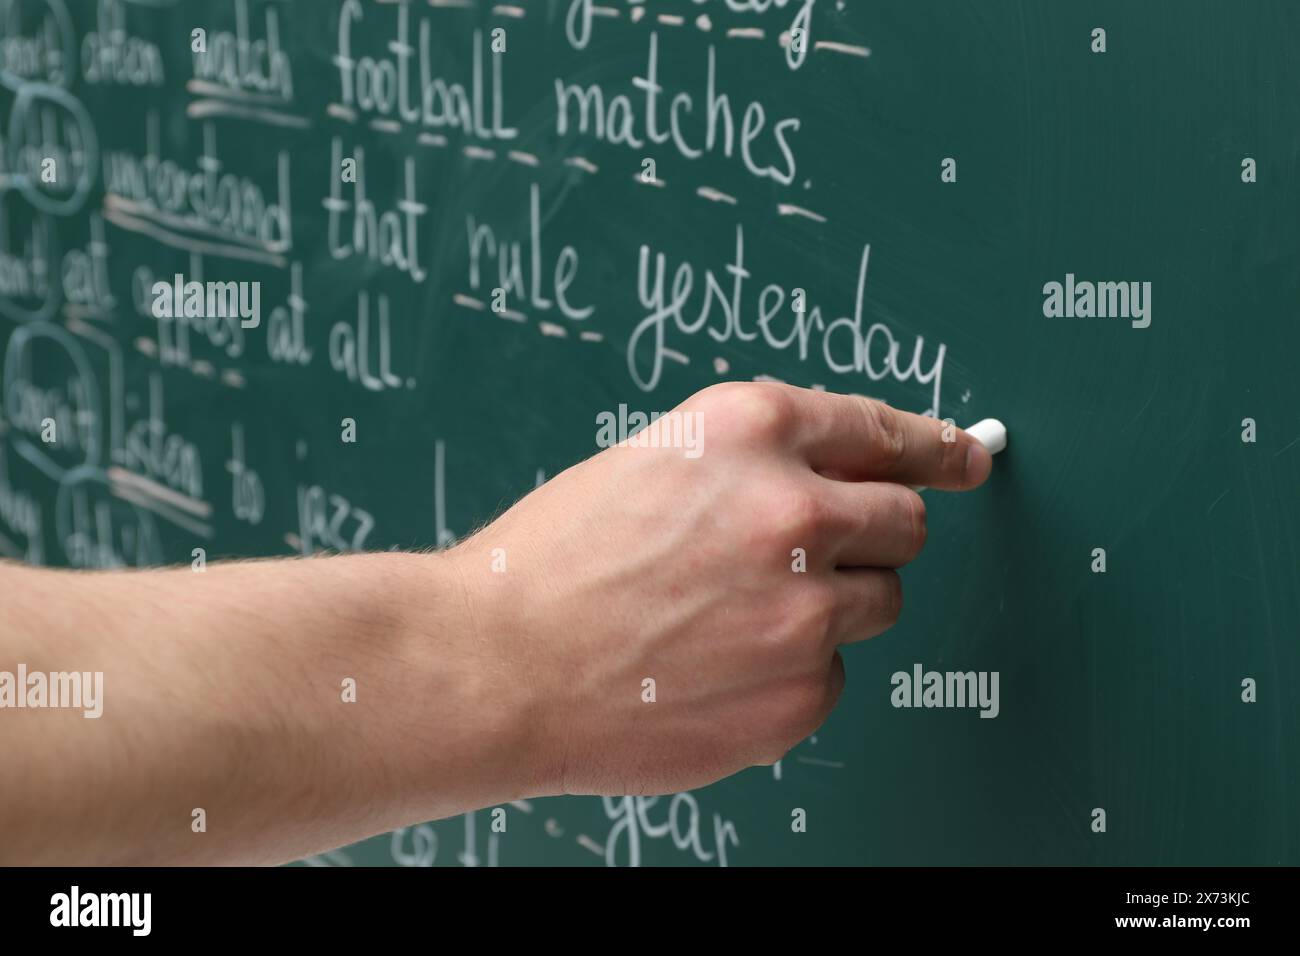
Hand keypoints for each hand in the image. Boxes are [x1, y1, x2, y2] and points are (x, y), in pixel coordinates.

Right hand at [455, 382, 992, 797]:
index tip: (968, 457)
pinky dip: (792, 673)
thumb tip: (842, 485)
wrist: (495, 664)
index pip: (885, 431)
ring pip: (879, 604)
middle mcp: (792, 511)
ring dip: (831, 607)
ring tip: (734, 619)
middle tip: (815, 557)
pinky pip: (833, 675)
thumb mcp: (654, 462)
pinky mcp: (799, 695)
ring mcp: (803, 611)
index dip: (937, 447)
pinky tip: (716, 668)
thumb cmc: (553, 562)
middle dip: (875, 536)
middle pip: (905, 523)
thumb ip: (755, 464)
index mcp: (750, 431)